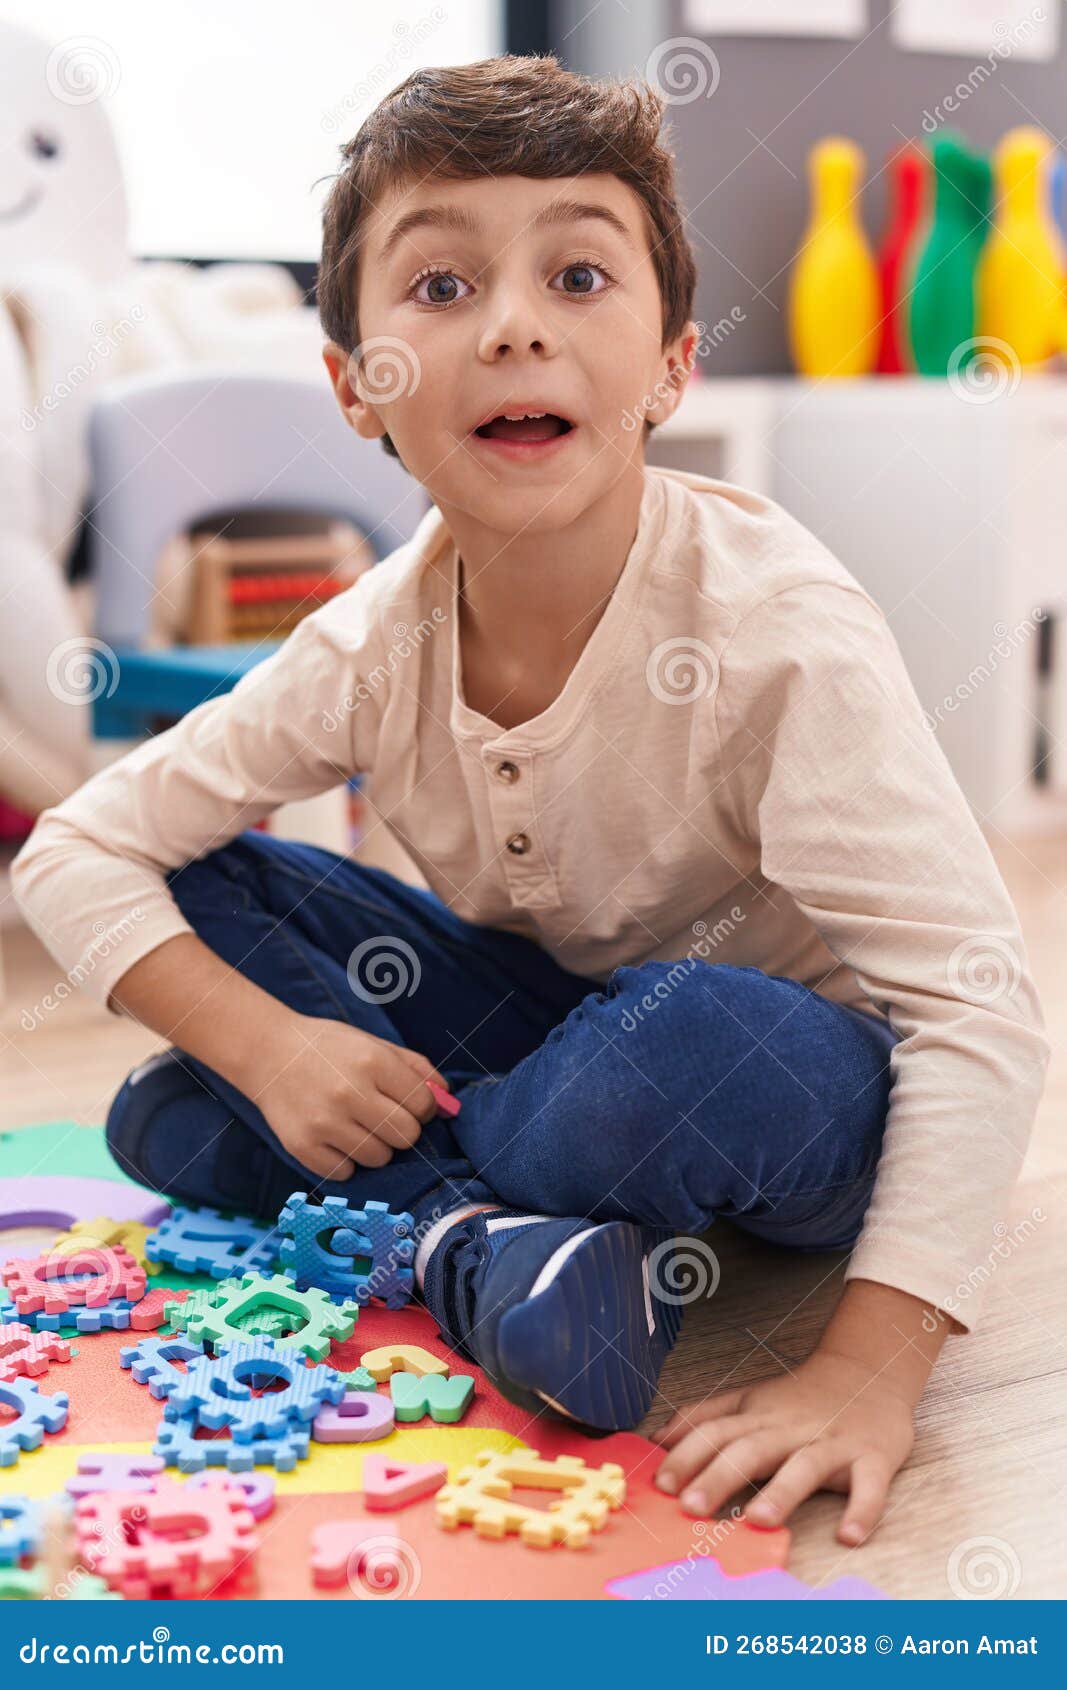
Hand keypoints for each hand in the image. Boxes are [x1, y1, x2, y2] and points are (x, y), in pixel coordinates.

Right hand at [256, 1013, 450, 1180]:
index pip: (422, 1105)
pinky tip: (335, 1137)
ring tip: (357, 1125)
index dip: (421, 1108)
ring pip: (379, 1158)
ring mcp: (324, 1123)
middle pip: (406, 1136)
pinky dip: (346, 1160)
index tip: (406, 1103)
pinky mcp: (303, 1146)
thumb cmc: (329, 1049)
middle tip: (383, 1117)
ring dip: (376, 1146)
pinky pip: (346, 1171)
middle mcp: (349, 1093)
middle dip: (402, 1130)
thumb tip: (447, 1101)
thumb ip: (416, 1069)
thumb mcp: (375, 1044)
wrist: (268, 1053)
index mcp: (372, 1062)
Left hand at [651, 1349, 915, 1545]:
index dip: (686, 1456)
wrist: (867, 1371)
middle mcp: (790, 1429)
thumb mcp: (748, 1399)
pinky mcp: (873, 1457)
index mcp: (758, 1416)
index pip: (716, 1432)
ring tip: (759, 1520)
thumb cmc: (798, 1397)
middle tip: (691, 1507)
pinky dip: (862, 1509)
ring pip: (805, 1465)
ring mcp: (833, 1443)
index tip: (660, 1484)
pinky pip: (869, 1485)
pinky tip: (849, 1536)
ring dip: (782, 1492)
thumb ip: (704, 1416)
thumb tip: (656, 1438)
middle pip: (751, 1449)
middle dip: (719, 1477)